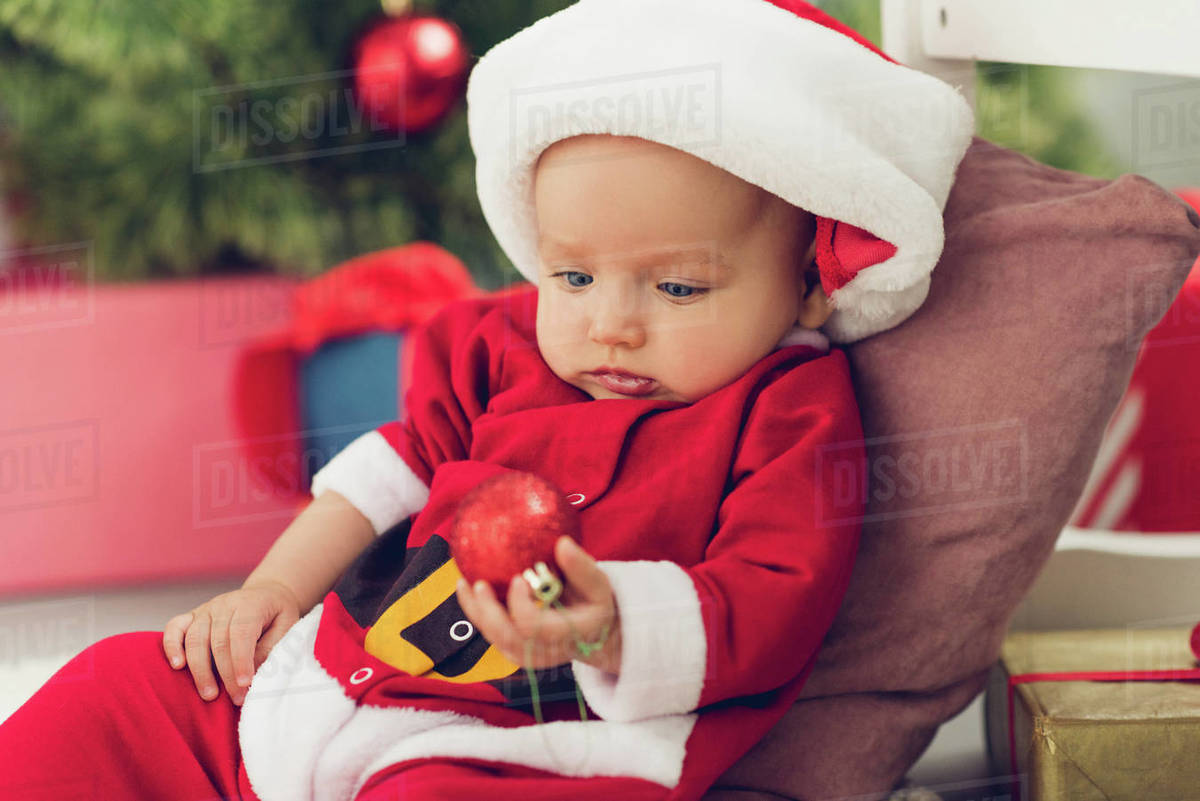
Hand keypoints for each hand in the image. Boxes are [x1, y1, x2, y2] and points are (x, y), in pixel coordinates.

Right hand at [161, 580, 300, 705]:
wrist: (266, 593)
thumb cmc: (277, 616)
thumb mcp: (287, 627)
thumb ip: (271, 647)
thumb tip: (253, 671)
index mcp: (250, 604)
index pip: (241, 633)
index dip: (241, 661)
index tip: (245, 685)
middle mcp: (225, 604)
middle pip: (218, 640)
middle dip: (225, 674)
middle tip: (235, 699)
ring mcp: (206, 609)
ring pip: (195, 638)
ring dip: (200, 669)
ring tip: (209, 695)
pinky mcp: (192, 615)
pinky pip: (174, 627)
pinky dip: (172, 645)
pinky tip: (177, 666)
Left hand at [456, 536, 622, 672]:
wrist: (595, 633)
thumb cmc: (595, 603)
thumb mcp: (599, 584)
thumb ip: (582, 567)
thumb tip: (562, 542)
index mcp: (567, 634)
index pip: (535, 626)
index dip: (520, 605)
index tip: (518, 578)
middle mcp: (545, 651)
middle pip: (507, 637)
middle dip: (488, 611)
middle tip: (478, 583)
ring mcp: (528, 655)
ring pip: (495, 638)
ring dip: (476, 611)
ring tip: (463, 584)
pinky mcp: (516, 651)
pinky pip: (492, 634)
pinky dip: (478, 614)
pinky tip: (469, 591)